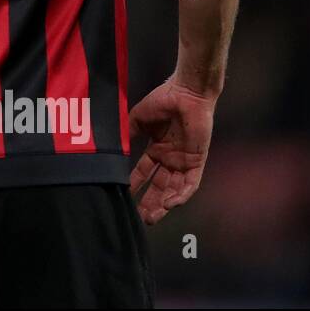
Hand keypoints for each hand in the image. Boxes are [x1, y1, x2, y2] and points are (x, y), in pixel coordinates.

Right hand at [128, 75, 217, 223]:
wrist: (185, 93)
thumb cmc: (163, 100)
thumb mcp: (138, 120)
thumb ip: (128, 135)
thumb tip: (112, 150)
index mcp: (158, 148)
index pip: (144, 172)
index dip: (135, 185)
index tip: (124, 197)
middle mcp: (171, 158)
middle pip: (159, 186)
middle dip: (149, 202)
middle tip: (139, 218)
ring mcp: (184, 161)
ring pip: (174, 189)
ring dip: (163, 204)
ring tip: (151, 218)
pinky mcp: (197, 161)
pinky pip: (190, 184)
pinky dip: (181, 195)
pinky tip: (169, 204)